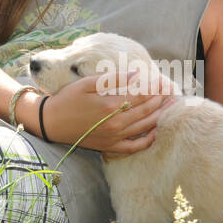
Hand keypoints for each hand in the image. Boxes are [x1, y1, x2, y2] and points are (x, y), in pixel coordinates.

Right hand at [41, 69, 176, 155]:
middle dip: (160, 99)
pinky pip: (134, 146)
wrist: (51, 123)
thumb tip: (136, 75)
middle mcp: (115, 123)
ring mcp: (114, 137)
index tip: (163, 80)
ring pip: (144, 127)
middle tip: (171, 91)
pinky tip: (156, 131)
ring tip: (171, 106)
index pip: (140, 95)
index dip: (154, 87)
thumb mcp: (87, 83)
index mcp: (109, 105)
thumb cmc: (68, 99)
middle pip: (146, 110)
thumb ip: (113, 79)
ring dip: (160, 116)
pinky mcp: (110, 147)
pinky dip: (148, 140)